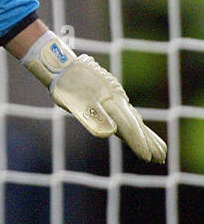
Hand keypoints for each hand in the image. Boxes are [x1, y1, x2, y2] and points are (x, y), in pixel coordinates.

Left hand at [22, 32, 166, 162]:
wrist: (62, 64)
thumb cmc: (67, 86)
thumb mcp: (76, 104)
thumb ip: (93, 118)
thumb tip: (111, 133)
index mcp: (111, 104)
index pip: (129, 128)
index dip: (138, 143)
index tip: (148, 159)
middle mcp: (117, 100)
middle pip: (137, 124)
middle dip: (149, 141)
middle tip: (162, 158)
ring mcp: (115, 97)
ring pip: (134, 118)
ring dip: (145, 133)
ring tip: (158, 147)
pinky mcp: (110, 95)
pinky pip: (127, 112)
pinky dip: (135, 123)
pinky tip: (138, 126)